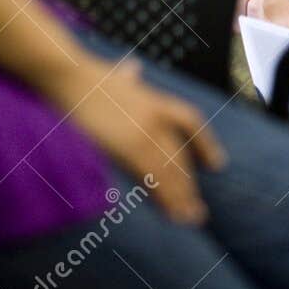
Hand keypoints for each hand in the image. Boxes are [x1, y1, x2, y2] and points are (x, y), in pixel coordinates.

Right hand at [55, 52, 225, 224]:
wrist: (71, 78)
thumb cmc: (86, 77)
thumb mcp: (116, 74)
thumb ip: (128, 76)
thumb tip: (133, 69)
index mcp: (155, 100)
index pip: (192, 122)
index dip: (206, 145)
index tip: (217, 163)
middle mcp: (157, 119)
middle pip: (181, 157)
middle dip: (190, 185)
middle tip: (198, 210)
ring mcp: (147, 134)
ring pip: (172, 171)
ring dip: (182, 198)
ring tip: (190, 219)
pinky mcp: (131, 148)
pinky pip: (155, 179)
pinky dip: (165, 198)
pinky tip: (171, 213)